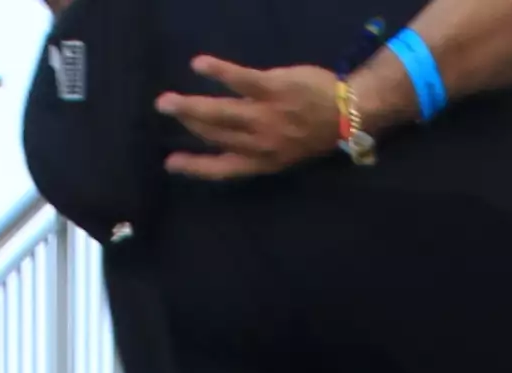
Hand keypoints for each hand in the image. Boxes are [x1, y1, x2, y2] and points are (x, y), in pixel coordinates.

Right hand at [161, 57, 346, 173]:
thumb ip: (259, 143)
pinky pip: (238, 80)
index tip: (170, 164)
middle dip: (187, 123)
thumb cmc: (315, 130)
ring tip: (168, 99)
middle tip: (164, 108)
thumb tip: (232, 132)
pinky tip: (199, 64)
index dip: (195, 167)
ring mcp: (264, 116)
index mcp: (263, 161)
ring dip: (190, 105)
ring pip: (219, 113)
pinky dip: (217, 72)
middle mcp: (259, 143)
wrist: (347, 114)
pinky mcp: (271, 89)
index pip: (222, 168)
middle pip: (214, 134)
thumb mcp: (287, 150)